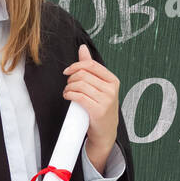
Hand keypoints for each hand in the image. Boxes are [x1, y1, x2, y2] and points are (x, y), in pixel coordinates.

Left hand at [62, 44, 119, 170]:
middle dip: (71, 79)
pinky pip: (78, 96)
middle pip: (83, 75)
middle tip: (68, 86)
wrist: (105, 132)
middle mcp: (111, 89)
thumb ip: (90, 67)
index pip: (92, 65)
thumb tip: (82, 48)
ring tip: (67, 93)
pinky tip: (67, 96)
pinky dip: (69, 94)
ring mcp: (106, 100)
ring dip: (68, 88)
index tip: (67, 71)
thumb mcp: (99, 86)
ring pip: (79, 85)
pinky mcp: (98, 110)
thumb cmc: (100, 107)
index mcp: (113, 80)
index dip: (76, 65)